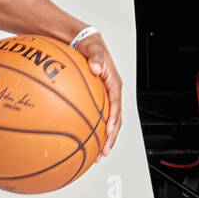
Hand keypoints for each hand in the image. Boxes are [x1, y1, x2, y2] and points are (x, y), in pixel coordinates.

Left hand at [74, 32, 121, 155]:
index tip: (108, 133)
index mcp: (113, 83)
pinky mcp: (95, 100)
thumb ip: (95, 57)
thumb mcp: (93, 48)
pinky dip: (91, 130)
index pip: (116, 105)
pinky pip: (94, 117)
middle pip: (115, 120)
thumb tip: (95, 66)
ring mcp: (103, 98)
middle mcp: (111, 93)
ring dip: (103, 139)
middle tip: (103, 152)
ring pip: (106, 123)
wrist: (82, 42)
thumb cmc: (89, 45)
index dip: (114, 120)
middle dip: (110, 138)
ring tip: (96, 155)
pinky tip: (81, 141)